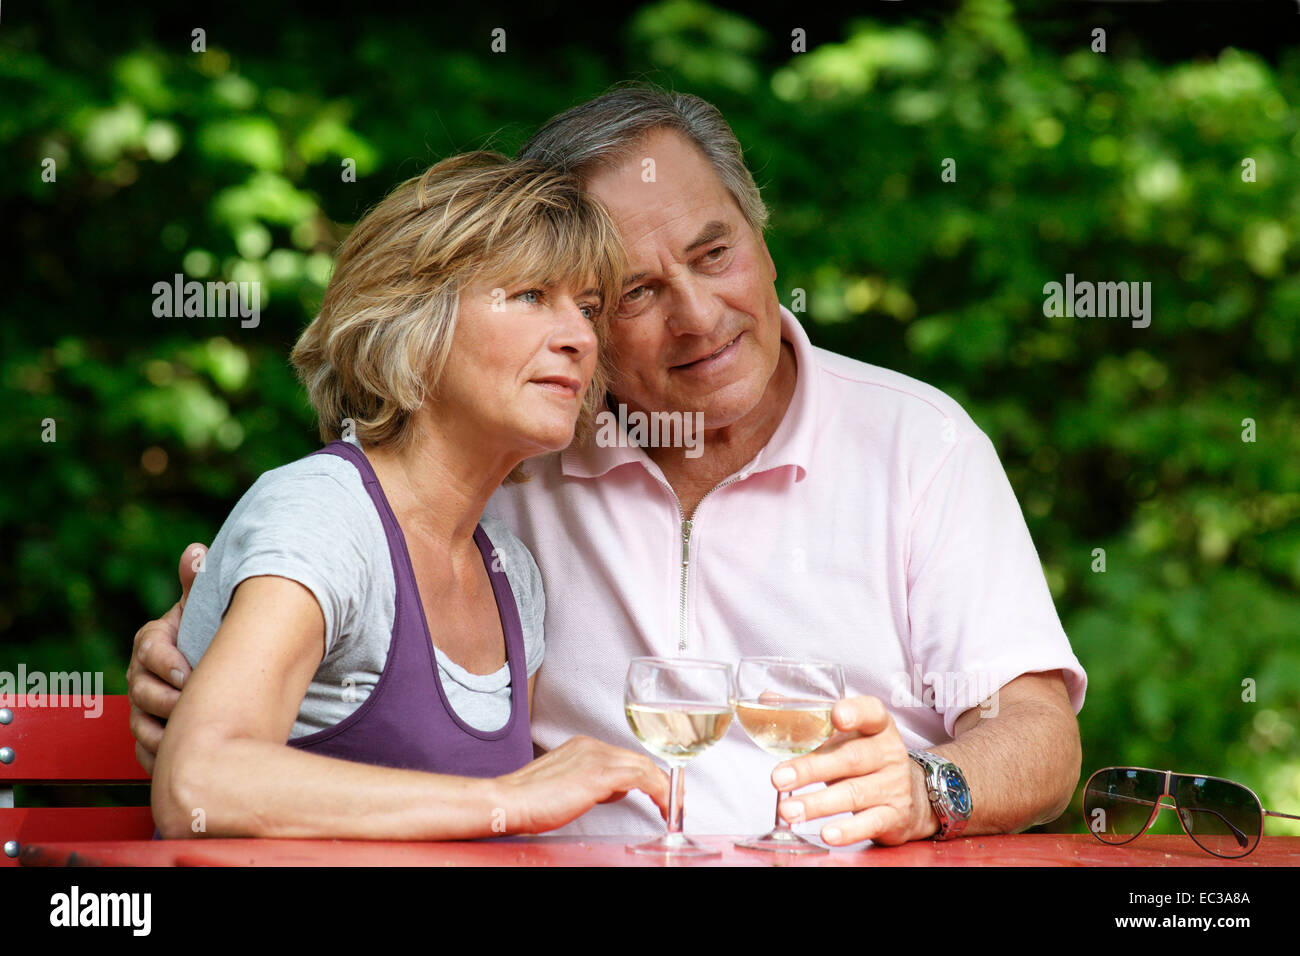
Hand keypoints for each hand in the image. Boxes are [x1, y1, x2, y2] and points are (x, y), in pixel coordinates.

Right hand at [127, 543, 204, 773]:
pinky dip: (162, 758)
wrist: (217, 668)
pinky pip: (147, 754)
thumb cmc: (209, 635)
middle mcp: (142, 676)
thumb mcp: (206, 609)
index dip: (166, 663)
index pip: (148, 651)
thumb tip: (196, 553)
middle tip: (194, 705)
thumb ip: (198, 584)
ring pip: (142, 727)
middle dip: (168, 701)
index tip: (189, 673)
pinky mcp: (152, 736)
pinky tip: (184, 758)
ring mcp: (143, 708)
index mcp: (152, 643)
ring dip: (164, 732)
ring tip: (192, 735)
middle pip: (142, 693)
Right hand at [496, 736, 669, 833]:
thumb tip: (612, 790)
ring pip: (645, 766)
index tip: (658, 794)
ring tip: (674, 807)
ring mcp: (596, 757)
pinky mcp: (599, 774)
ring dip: (665, 788)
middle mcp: (592, 745)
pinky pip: (643, 778)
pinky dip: (660, 792)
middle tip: (674, 802)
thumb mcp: (566, 786)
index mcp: (583, 746)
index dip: (647, 776)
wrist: (508, 802)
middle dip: (662, 781)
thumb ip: (590, 782)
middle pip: (640, 759)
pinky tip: (665, 807)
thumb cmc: (529, 801)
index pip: (626, 757)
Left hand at [770, 696, 937, 845]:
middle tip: (778, 778)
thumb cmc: (864, 757)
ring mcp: (893, 785)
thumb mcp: (845, 735)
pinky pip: (871, 823)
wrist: (909, 795)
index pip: (870, 712)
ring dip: (818, 803)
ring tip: (788, 810)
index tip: (835, 716)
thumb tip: (768, 697)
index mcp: (877, 725)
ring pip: (854, 793)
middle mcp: (888, 753)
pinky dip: (848, 830)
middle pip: (851, 758)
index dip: (854, 712)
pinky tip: (827, 833)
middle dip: (811, 768)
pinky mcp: (894, 816)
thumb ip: (809, 717)